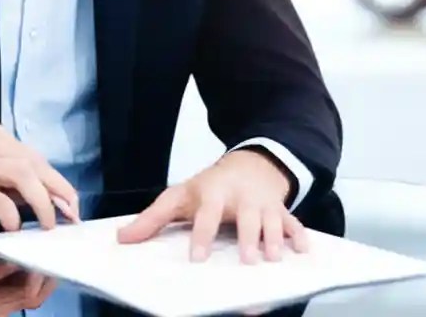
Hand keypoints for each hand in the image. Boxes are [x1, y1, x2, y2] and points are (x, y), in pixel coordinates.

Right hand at [0, 120, 78, 229]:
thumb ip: (13, 181)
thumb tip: (50, 200)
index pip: (35, 157)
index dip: (57, 181)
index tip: (70, 204)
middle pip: (34, 164)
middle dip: (57, 191)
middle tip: (70, 215)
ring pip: (23, 175)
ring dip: (41, 202)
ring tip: (47, 225)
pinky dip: (11, 215)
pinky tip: (13, 228)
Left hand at [116, 150, 308, 263]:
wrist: (250, 164)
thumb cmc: (210, 186)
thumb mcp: (179, 196)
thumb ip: (152, 218)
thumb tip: (122, 239)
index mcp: (214, 194)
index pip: (207, 214)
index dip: (203, 235)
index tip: (198, 258)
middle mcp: (241, 198)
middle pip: (247, 217)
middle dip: (248, 238)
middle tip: (248, 261)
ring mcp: (264, 204)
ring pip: (273, 220)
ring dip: (274, 239)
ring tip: (273, 259)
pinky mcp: (281, 210)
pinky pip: (294, 222)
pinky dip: (300, 235)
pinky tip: (303, 250)